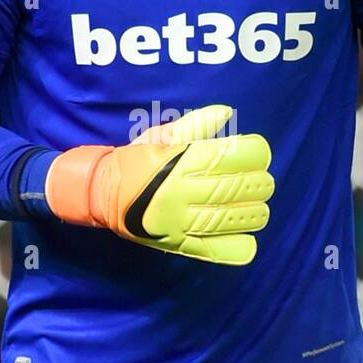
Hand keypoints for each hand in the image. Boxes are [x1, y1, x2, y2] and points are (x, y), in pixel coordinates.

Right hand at [45, 104, 273, 264]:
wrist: (99, 194)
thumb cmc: (134, 161)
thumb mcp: (158, 137)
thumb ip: (193, 127)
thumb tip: (224, 113)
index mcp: (177, 161)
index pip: (228, 156)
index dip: (253, 153)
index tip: (258, 152)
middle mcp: (180, 191)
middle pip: (235, 188)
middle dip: (258, 183)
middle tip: (263, 181)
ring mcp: (179, 221)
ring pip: (229, 218)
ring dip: (253, 213)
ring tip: (259, 206)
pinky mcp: (176, 243)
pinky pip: (212, 249)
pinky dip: (236, 247)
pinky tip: (248, 240)